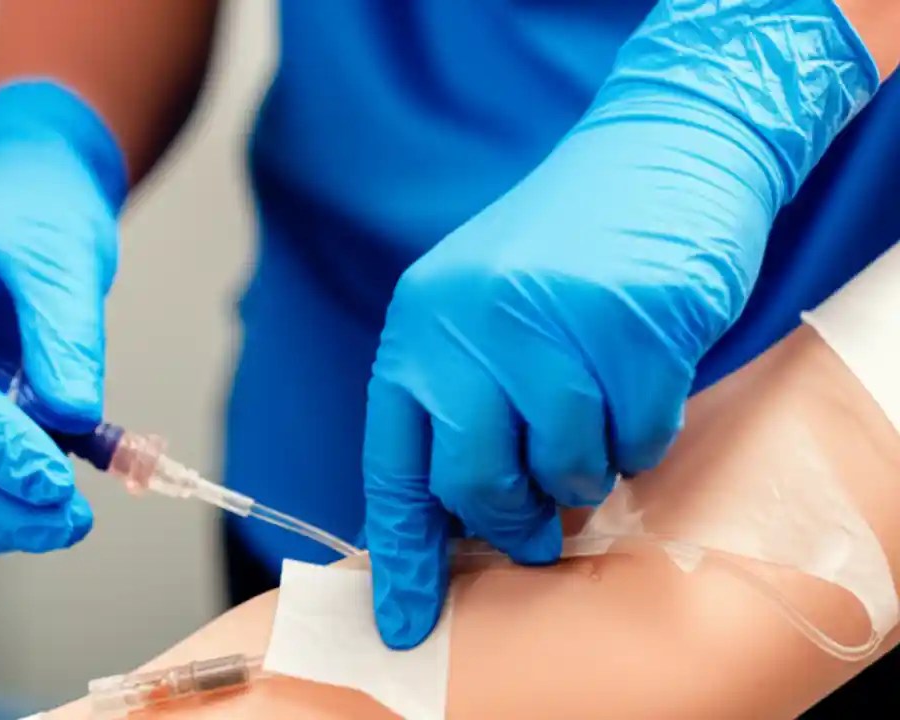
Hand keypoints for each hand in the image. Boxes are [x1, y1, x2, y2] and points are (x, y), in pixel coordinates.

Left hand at [364, 0, 877, 647]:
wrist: (658, 145)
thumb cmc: (565, 249)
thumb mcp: (479, 312)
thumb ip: (459, 404)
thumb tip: (455, 525)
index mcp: (418, 324)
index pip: (395, 465)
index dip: (402, 553)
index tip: (404, 623)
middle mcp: (469, 321)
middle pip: (474, 482)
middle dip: (512, 518)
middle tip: (538, 523)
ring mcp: (549, 321)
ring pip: (563, 466)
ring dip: (587, 467)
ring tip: (597, 420)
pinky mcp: (630, 323)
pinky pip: (636, 436)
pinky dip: (643, 433)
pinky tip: (640, 386)